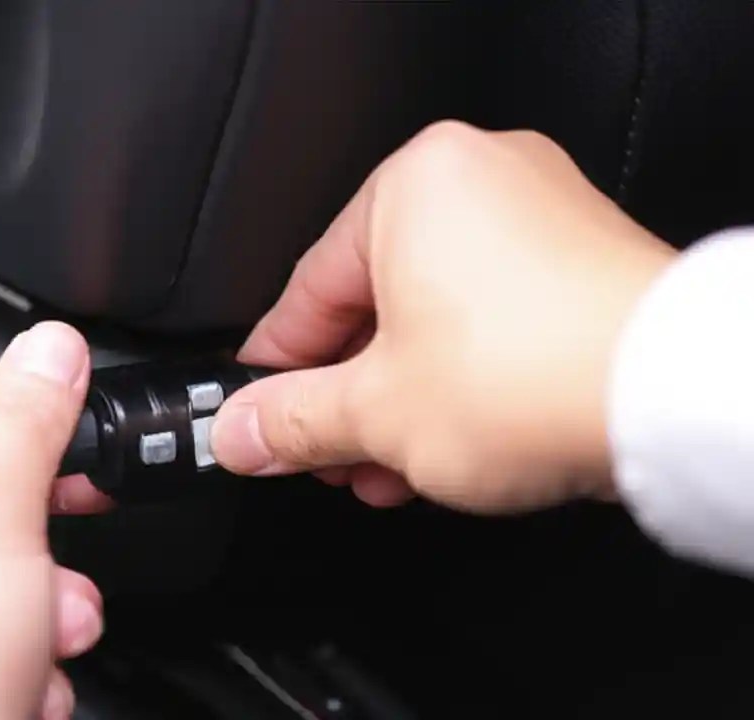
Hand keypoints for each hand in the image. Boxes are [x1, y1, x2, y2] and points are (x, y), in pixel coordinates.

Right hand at [210, 121, 677, 512]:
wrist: (672, 400)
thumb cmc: (538, 373)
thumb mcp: (376, 411)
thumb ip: (292, 420)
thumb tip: (242, 431)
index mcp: (414, 183)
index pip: (309, 289)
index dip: (274, 367)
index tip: (257, 412)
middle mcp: (480, 182)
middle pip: (374, 307)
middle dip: (346, 400)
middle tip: (323, 454)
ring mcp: (540, 218)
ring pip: (433, 322)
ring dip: (399, 404)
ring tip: (384, 469)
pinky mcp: (584, 265)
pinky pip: (491, 323)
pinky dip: (459, 384)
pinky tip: (443, 448)